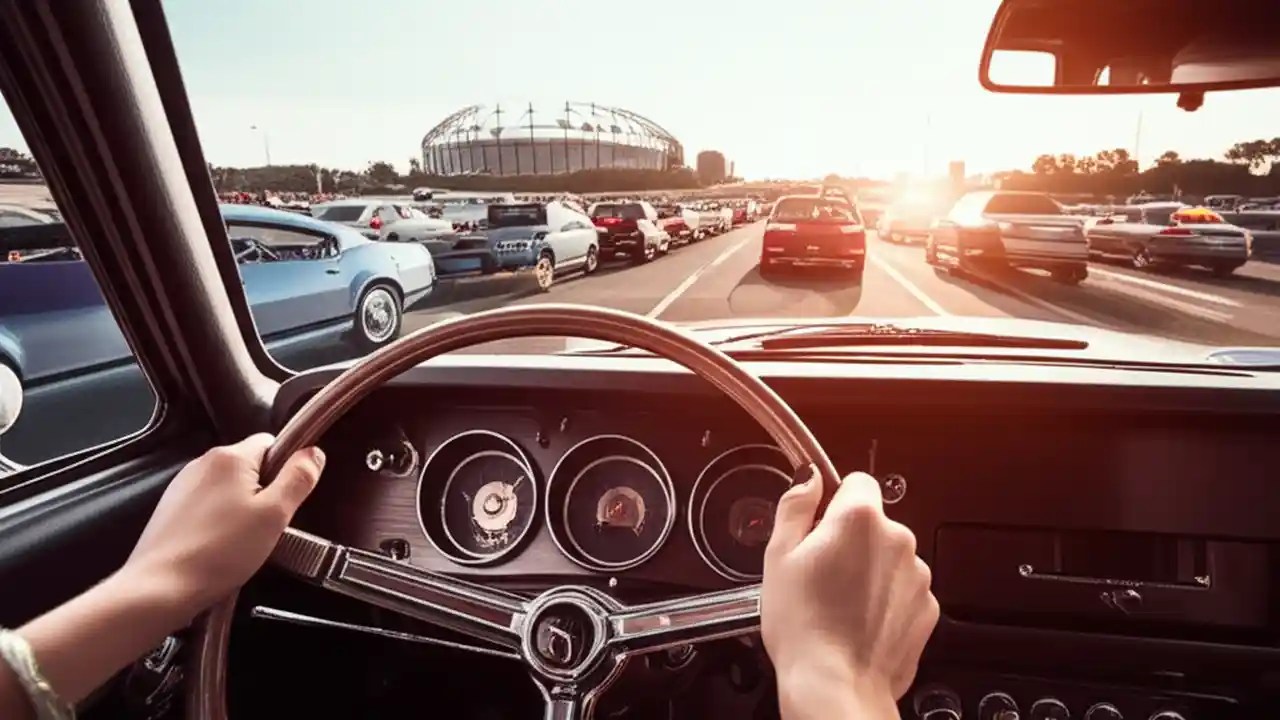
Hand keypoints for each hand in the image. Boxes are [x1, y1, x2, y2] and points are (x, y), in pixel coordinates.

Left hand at [122, 433, 324, 617]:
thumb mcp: (274, 515)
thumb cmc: (219, 552)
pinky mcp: (170, 509)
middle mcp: (202, 463)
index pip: (271, 443)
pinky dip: (218, 521)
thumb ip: (298, 479)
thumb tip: (314, 452)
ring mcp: (182, 486)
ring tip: (240, 542)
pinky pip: (207, 505)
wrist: (160, 588)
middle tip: (266, 526)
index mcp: (230, 457)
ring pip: (228, 488)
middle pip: (250, 466)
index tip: (285, 500)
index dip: (286, 469)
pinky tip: (218, 547)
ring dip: (241, 508)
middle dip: (263, 492)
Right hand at [761, 468, 938, 714]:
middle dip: (850, 540)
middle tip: (820, 573)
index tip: (819, 525)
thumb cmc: (803, 627)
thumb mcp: (778, 556)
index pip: (857, 482)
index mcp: (860, 519)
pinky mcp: (928, 608)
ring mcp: (917, 575)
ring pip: (889, 557)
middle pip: (873, 522)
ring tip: (839, 603)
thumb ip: (795, 506)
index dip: (834, 502)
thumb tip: (807, 478)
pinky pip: (903, 589)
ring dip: (870, 570)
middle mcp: (897, 540)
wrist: (836, 685)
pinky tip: (859, 621)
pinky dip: (885, 600)